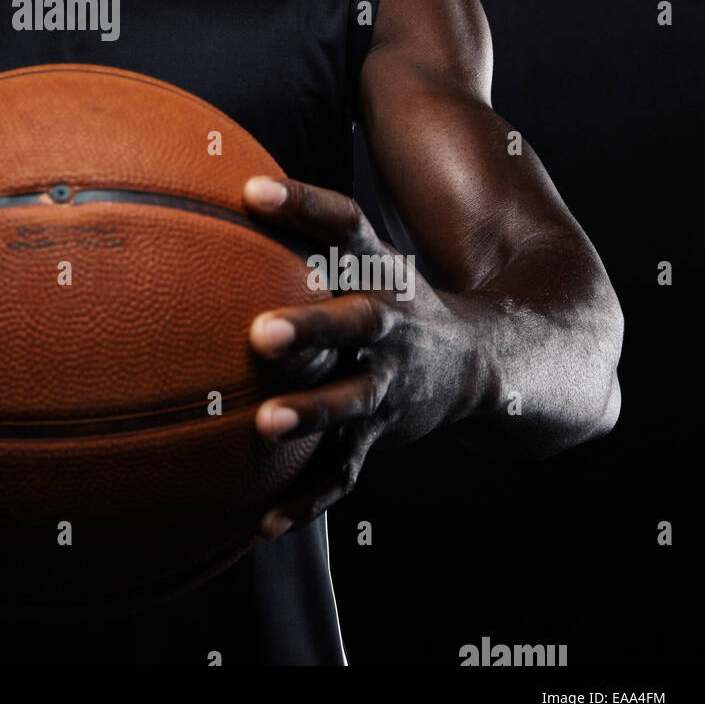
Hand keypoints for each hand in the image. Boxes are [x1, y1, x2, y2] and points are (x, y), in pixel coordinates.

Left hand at [242, 174, 482, 539]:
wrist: (483, 362)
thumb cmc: (390, 295)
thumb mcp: (365, 254)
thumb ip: (301, 225)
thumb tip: (220, 181)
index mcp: (379, 273)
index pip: (343, 225)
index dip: (301, 204)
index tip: (251, 189)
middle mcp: (389, 328)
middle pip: (353, 324)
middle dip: (310, 329)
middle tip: (261, 332)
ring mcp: (388, 386)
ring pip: (351, 402)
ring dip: (311, 413)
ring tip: (265, 423)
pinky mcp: (379, 436)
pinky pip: (343, 473)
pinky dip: (308, 500)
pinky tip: (264, 522)